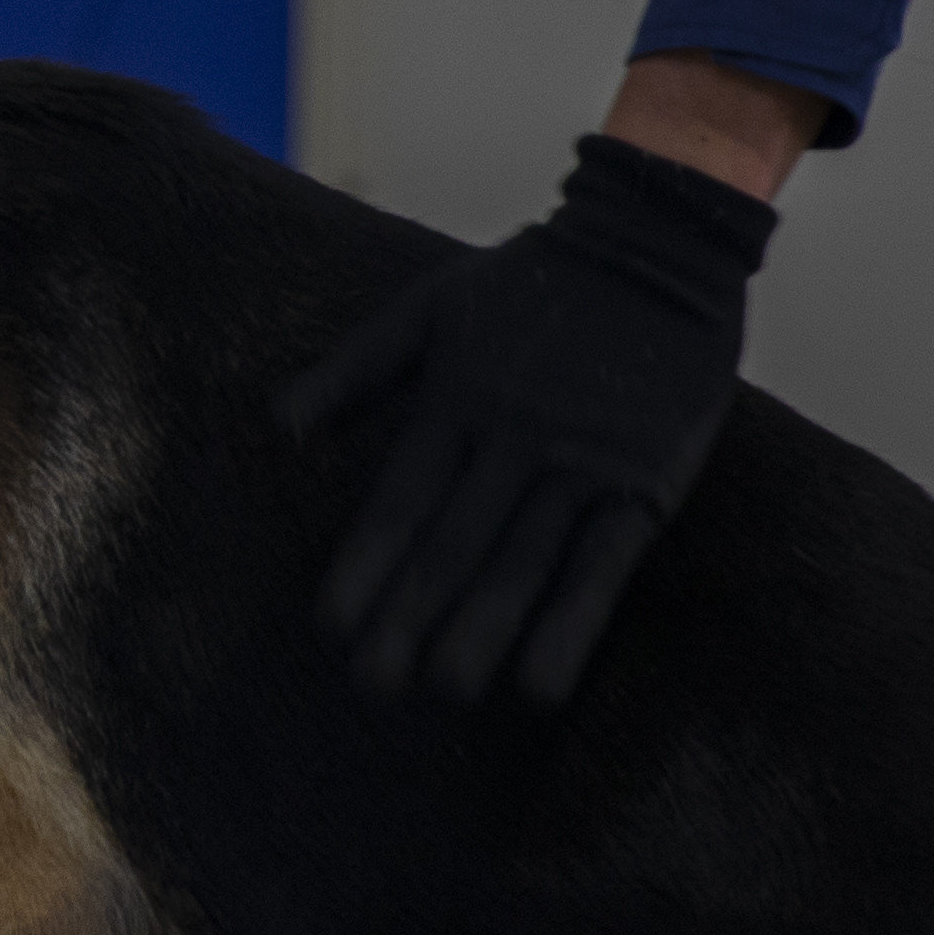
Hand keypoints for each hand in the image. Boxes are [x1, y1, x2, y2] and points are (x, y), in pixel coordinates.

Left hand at [281, 132, 780, 709]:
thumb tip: (277, 425)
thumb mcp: (430, 307)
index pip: (400, 503)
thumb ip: (354, 370)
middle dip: (409, 619)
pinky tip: (540, 685)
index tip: (331, 627)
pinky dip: (572, 627)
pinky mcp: (644, 485)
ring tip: (445, 690)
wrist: (656, 243)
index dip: (364, 567)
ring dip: (481, 634)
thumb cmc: (531, 280)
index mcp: (457, 401)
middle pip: (453, 547)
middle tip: (373, 685)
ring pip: (521, 565)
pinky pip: (602, 568)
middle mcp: (514, 440)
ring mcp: (582, 466)